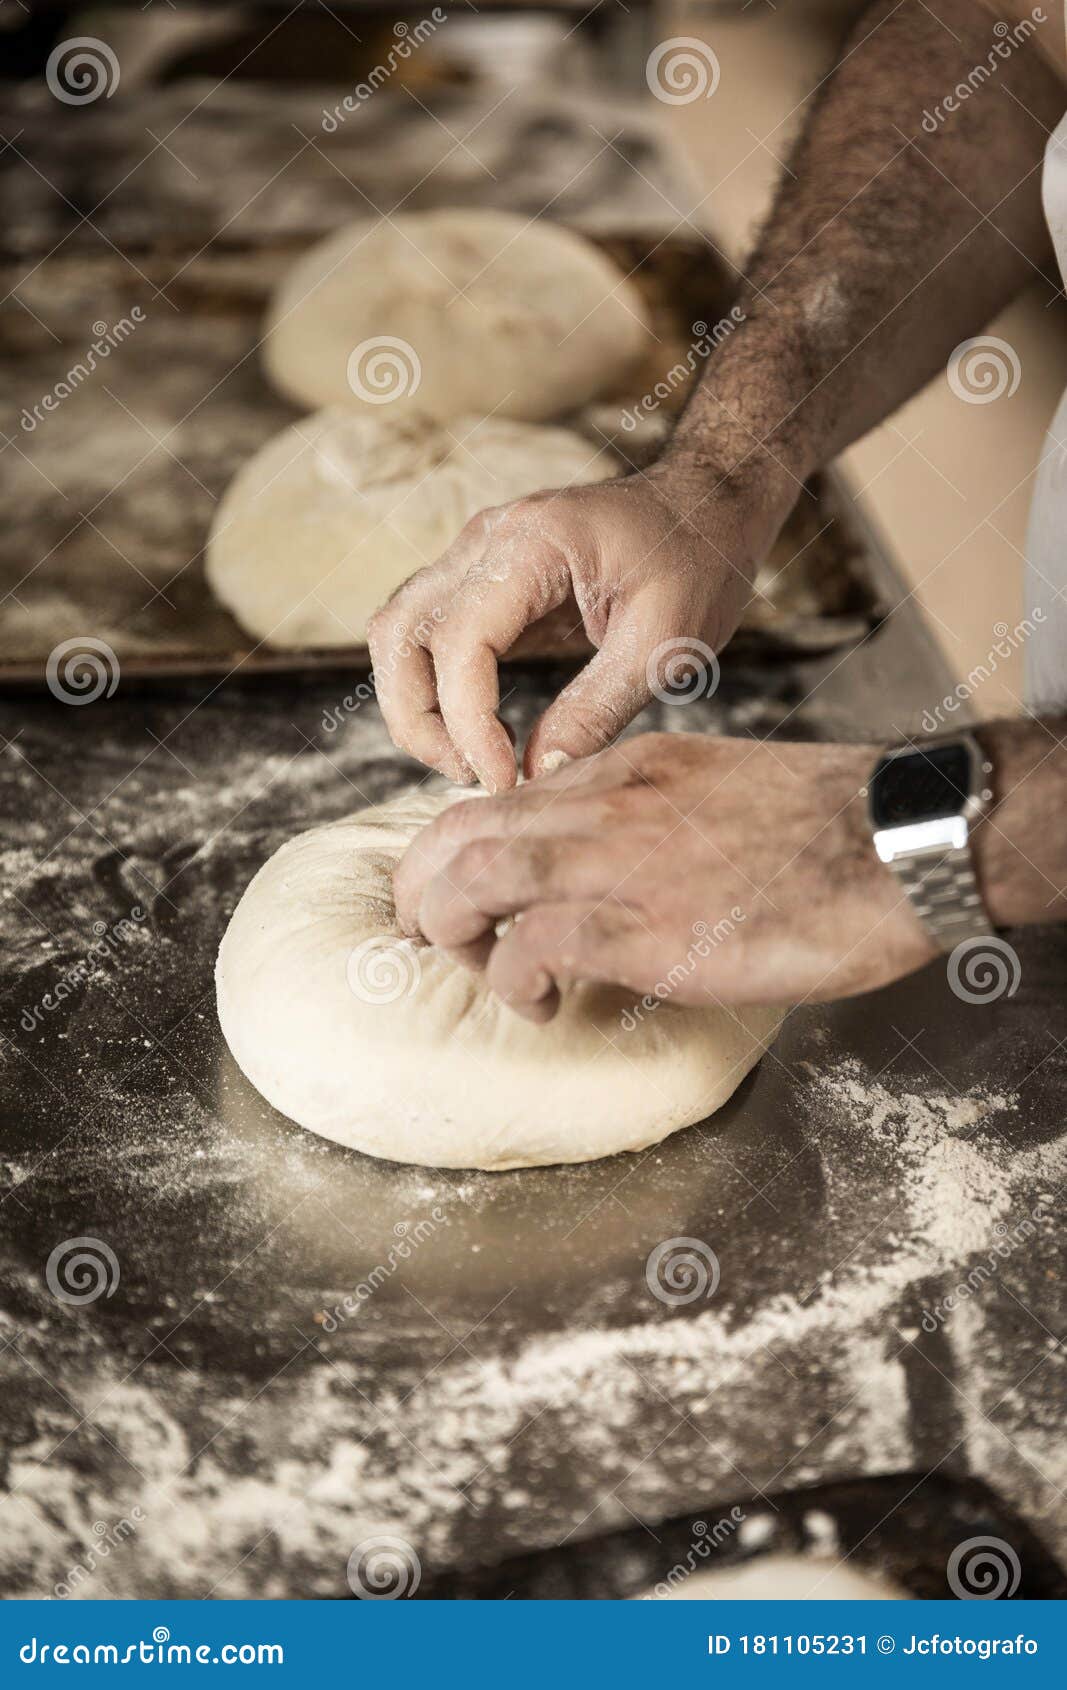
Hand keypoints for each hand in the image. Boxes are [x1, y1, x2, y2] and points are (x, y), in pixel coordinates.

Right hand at [367, 466, 783, 792]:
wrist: (708, 503)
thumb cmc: (698, 561)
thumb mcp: (667, 642)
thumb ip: (599, 708)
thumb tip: (539, 771)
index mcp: (534, 541)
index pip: (460, 640)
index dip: (469, 723)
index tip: (505, 781)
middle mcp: (487, 537)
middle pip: (400, 633)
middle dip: (420, 721)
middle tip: (477, 779)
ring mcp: (476, 552)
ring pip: (398, 632)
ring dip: (415, 707)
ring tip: (472, 763)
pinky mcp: (482, 576)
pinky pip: (426, 633)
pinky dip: (435, 688)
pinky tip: (482, 733)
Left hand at [393, 733, 937, 1017]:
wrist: (896, 839)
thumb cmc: (826, 826)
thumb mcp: (716, 785)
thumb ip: (647, 812)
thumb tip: (606, 862)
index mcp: (623, 770)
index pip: (498, 796)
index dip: (452, 848)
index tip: (451, 890)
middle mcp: (605, 803)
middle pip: (459, 830)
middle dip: (419, 886)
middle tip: (422, 934)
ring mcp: (621, 861)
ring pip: (473, 876)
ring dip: (447, 928)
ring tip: (471, 968)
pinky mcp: (647, 927)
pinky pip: (531, 945)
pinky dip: (513, 979)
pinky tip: (541, 1003)